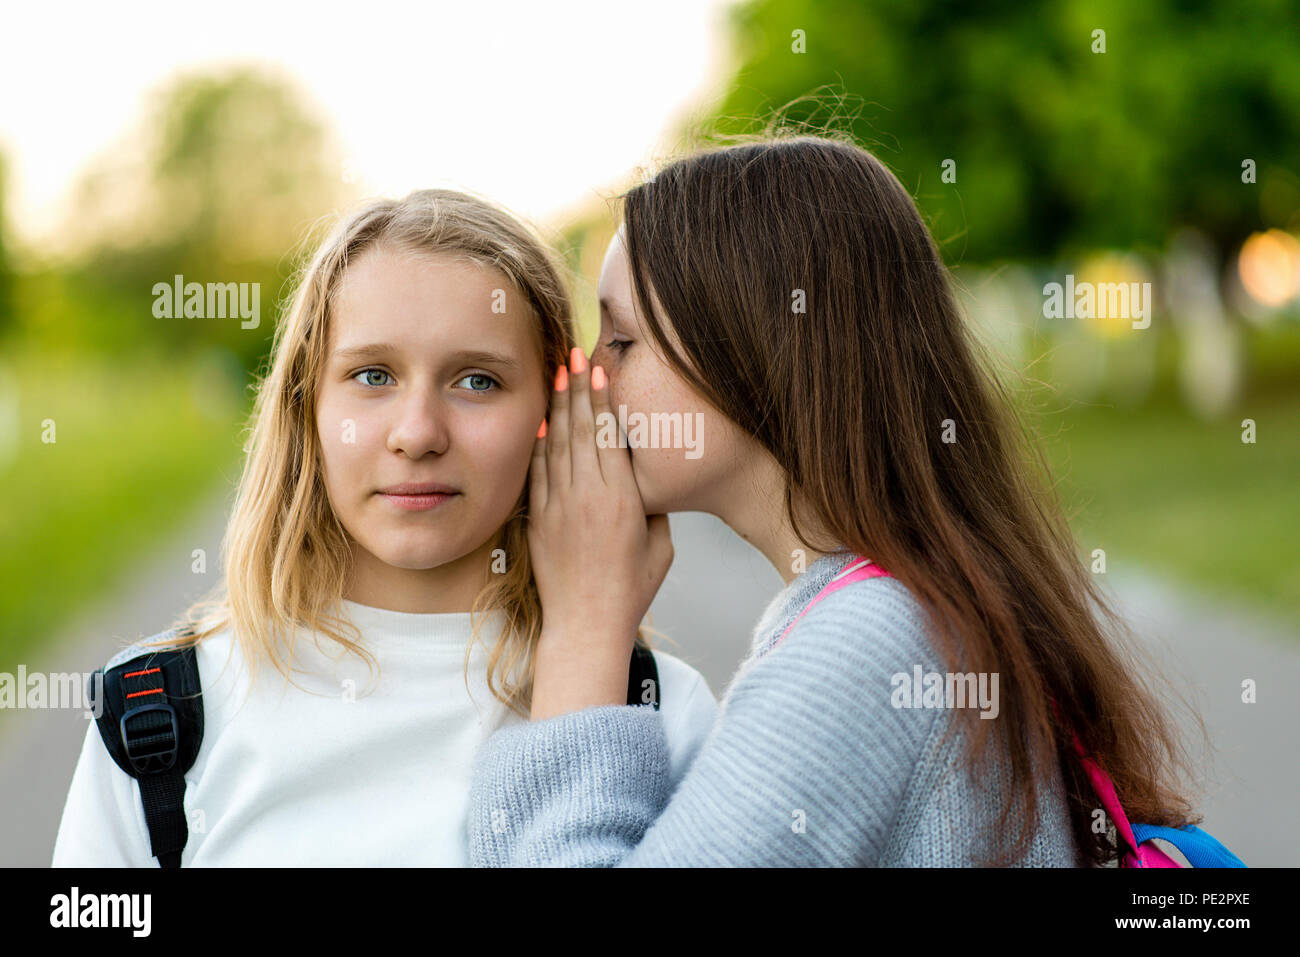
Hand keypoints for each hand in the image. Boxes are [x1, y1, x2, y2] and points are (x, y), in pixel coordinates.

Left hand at [526, 346, 673, 719]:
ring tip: (556, 374)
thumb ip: (653, 509)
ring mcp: (561, 506)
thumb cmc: (632, 589)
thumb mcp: (661, 547)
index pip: (611, 435)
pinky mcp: (540, 520)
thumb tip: (644, 482)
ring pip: (557, 444)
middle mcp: (589, 496)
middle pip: (582, 429)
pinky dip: (538, 442)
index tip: (599, 369)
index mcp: (624, 499)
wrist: (587, 624)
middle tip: (573, 353)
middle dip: (577, 388)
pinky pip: (538, 471)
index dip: (603, 399)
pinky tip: (539, 420)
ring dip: (556, 406)